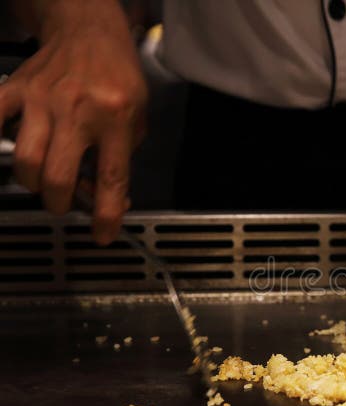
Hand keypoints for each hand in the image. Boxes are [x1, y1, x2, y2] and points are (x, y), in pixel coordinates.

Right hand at [0, 0, 146, 244]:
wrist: (88, 32)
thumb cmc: (118, 79)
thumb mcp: (137, 119)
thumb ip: (121, 157)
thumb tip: (105, 197)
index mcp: (115, 119)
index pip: (111, 178)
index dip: (106, 214)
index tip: (103, 236)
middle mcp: (77, 111)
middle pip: (57, 177)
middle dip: (60, 204)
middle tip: (64, 204)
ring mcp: (41, 100)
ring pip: (26, 161)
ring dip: (34, 185)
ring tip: (45, 182)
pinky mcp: (15, 90)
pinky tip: (11, 156)